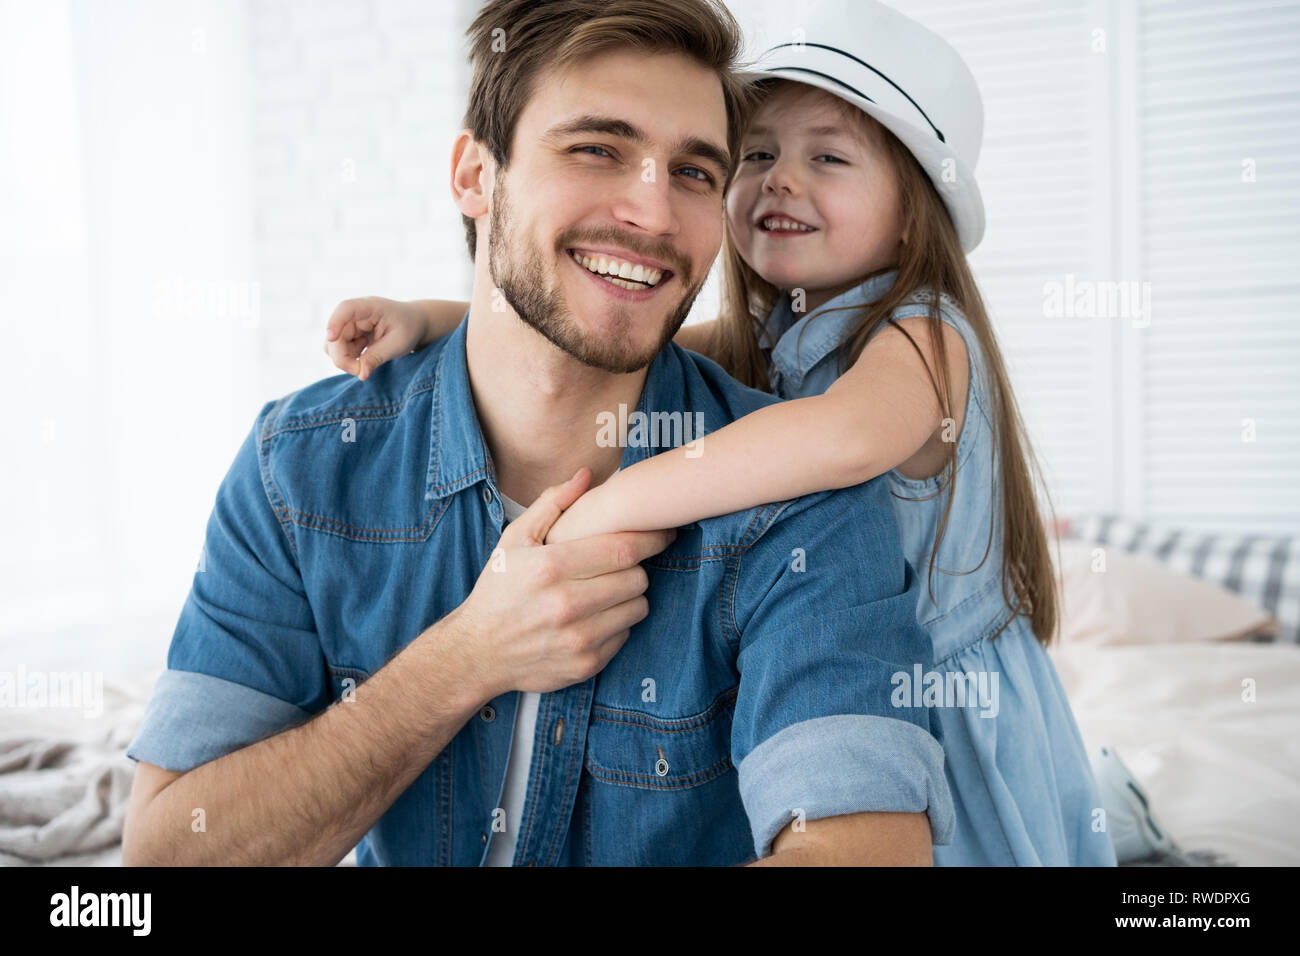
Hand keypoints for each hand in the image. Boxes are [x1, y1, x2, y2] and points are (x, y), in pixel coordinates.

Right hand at [323, 296, 426, 380]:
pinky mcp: (351, 335)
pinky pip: (340, 350)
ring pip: (334, 344)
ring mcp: (352, 325)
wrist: (416, 324)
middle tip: (359, 372)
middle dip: (342, 356)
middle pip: (336, 334)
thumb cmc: (409, 329)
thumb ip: (378, 357)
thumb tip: (360, 374)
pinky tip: (366, 357)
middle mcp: (356, 314)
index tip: (331, 338)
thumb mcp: (398, 344)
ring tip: (367, 362)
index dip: (334, 322)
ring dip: (344, 359)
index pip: (345, 308)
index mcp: (370, 307)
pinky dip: (349, 359)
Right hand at [445, 468, 675, 700]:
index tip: (663, 532)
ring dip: (631, 595)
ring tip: (608, 590)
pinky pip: (626, 635)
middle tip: (622, 564)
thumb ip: (552, 504)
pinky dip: (618, 623)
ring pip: (638, 607)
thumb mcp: (514, 540)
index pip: (622, 549)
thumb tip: (585, 475)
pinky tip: (596, 616)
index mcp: (550, 567)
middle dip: (636, 567)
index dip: (651, 538)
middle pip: (637, 578)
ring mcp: (578, 638)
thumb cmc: (498, 589)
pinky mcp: (586, 663)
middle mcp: (566, 604)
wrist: (478, 652)